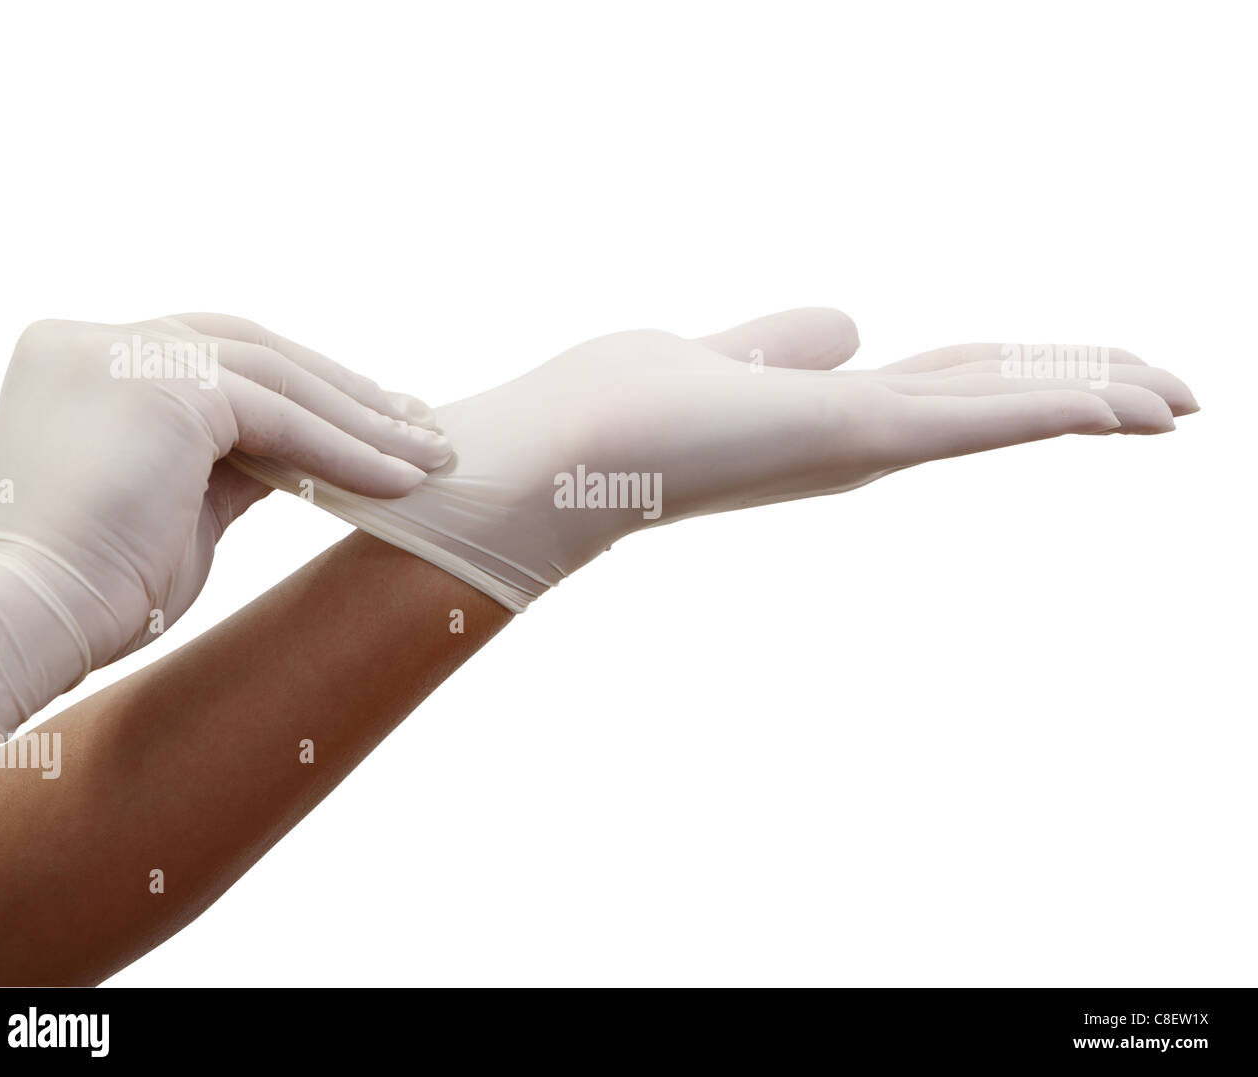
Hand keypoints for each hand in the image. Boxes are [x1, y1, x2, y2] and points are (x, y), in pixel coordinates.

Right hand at [0, 314, 450, 737]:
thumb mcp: (175, 500)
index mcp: (86, 359)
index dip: (299, 385)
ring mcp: (128, 352)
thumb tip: (304, 451)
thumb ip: (231, 460)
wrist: (27, 622)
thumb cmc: (92, 585)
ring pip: (279, 379)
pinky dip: (350, 451)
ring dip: (364, 421)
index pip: (215, 358)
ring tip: (429, 453)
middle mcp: (100, 340)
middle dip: (343, 392)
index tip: (368, 414)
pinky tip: (402, 478)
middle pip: (254, 352)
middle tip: (416, 424)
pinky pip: (287, 417)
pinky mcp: (167, 384)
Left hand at [231, 308, 1197, 610]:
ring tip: (1181, 398)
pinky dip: (1060, 407)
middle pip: (991, 397)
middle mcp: (856, 439)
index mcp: (829, 417)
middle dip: (1084, 393)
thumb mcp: (726, 355)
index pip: (951, 387)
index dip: (1027, 379)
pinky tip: (1135, 403)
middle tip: (1177, 397)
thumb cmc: (614, 412)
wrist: (549, 459)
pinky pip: (981, 415)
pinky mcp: (854, 436)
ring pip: (1005, 407)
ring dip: (1096, 398)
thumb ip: (787, 343)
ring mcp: (860, 441)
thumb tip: (849, 325)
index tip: (1095, 379)